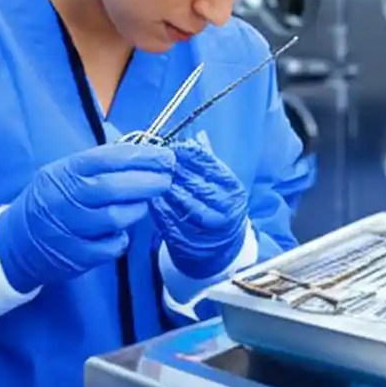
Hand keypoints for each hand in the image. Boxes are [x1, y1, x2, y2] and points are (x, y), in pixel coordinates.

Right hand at [0, 142, 175, 292]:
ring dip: (138, 209)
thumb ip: (100, 163)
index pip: (108, 158)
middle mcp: (64, 199)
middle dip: (147, 182)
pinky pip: (110, 247)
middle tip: (167, 179)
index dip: (141, 156)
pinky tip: (124, 230)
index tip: (165, 156)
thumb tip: (145, 152)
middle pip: (113, 188)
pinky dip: (122, 238)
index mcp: (64, 172)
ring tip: (146, 203)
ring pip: (115, 218)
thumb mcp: (65, 172)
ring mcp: (68, 229)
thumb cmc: (52, 200)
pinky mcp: (75, 257)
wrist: (16, 243)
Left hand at [151, 140, 248, 278]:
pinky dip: (160, 211)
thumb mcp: (221, 183)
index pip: (213, 168)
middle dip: (177, 172)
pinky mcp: (191, 243)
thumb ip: (208, 160)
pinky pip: (172, 224)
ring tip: (153, 178)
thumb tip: (197, 137)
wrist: (221, 249)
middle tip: (160, 161)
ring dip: (168, 190)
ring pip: (186, 206)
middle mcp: (226, 209)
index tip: (176, 147)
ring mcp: (209, 229)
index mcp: (234, 190)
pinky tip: (151, 200)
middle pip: (199, 186)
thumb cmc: (218, 207)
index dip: (193, 156)